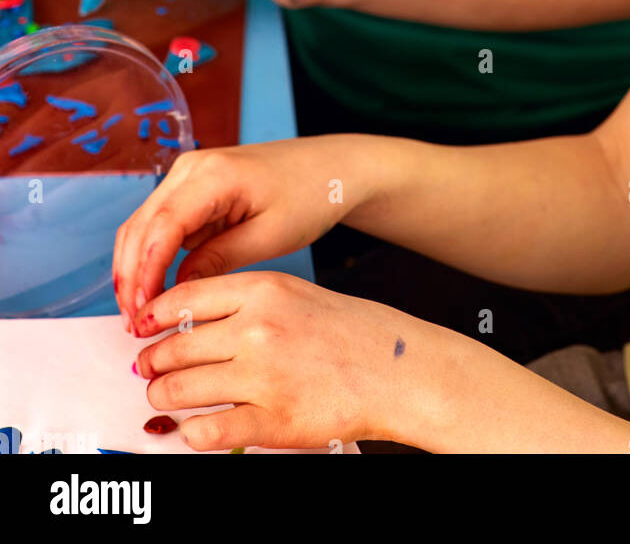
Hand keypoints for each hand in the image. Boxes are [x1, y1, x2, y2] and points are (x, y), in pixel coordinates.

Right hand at [113, 142, 354, 327]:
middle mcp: (191, 168)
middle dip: (130, 276)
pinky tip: (152, 291)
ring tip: (138, 316)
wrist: (329, 167)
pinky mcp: (191, 187)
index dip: (145, 272)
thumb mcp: (269, 236)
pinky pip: (160, 223)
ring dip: (134, 268)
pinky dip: (150, 256)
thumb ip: (218, 261)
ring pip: (143, 224)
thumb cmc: (308, 196)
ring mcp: (188, 174)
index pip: (162, 226)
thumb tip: (175, 293)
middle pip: (141, 225)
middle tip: (132, 326)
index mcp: (214, 174)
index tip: (142, 312)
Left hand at [132, 272, 460, 449]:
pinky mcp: (272, 420)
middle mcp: (257, 329)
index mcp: (262, 290)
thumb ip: (242, 301)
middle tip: (148, 369)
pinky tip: (193, 427)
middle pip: (175, 346)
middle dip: (152, 363)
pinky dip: (190, 432)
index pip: (184, 299)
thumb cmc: (345, 330)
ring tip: (163, 399)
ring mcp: (263, 376)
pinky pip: (207, 431)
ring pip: (180, 389)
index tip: (141, 327)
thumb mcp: (292, 293)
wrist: (393, 367)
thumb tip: (187, 320)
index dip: (152, 316)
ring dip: (162, 398)